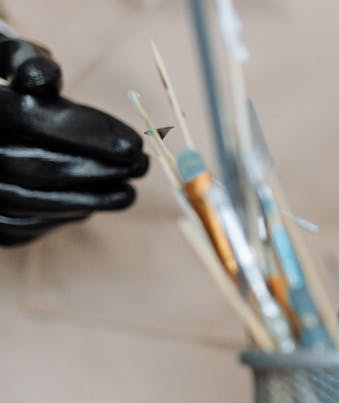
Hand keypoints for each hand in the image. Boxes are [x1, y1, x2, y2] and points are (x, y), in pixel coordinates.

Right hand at [0, 34, 147, 245]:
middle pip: (35, 169)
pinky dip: (60, 217)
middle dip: (96, 172)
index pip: (32, 121)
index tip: (134, 144)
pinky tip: (91, 205)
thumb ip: (29, 62)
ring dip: (87, 201)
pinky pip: (20, 226)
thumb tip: (45, 78)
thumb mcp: (12, 56)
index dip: (87, 134)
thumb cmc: (7, 79)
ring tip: (128, 192)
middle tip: (140, 167)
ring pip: (30, 204)